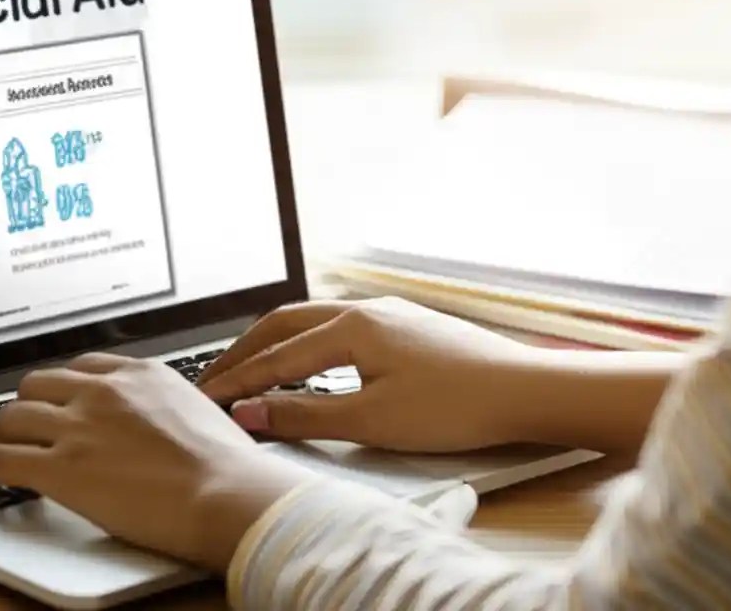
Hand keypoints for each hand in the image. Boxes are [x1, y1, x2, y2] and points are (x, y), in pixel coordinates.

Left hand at [0, 354, 315, 572]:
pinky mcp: (60, 468)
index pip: (82, 368)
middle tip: (26, 428)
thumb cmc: (228, 466)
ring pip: (12, 417)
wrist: (226, 494)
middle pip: (39, 385)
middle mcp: (104, 392)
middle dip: (28, 407)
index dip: (61, 388)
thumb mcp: (199, 413)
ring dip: (1, 434)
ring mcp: (79, 427)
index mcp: (140, 374)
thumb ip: (167, 409)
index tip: (55, 400)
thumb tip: (162, 424)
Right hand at [196, 297, 546, 452]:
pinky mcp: (410, 325)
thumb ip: (305, 415)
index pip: (275, 357)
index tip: (206, 400)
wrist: (524, 390)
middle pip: (286, 324)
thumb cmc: (456, 406)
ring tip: (253, 366)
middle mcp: (366, 310)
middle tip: (215, 377)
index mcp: (350, 328)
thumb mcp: (371, 420)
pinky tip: (314, 360)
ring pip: (315, 320)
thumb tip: (250, 411)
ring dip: (278, 343)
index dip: (236, 382)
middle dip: (246, 351)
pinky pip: (342, 326)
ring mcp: (391, 313)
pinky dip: (310, 342)